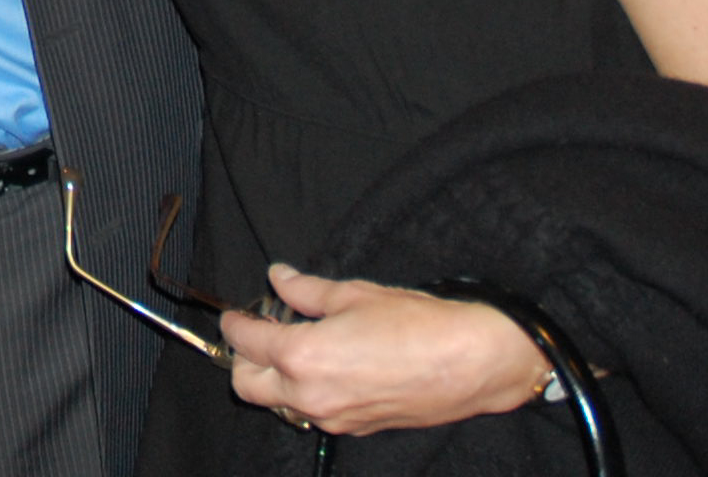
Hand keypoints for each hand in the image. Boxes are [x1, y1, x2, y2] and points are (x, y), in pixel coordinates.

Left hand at [222, 266, 547, 435]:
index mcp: (301, 357)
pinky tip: (331, 367)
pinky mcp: (357, 429)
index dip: (235, 322)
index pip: (244, 342)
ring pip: (280, 404)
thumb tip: (279, 278)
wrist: (472, 363)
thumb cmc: (417, 324)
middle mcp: (310, 396)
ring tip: (299, 347)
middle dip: (244, 359)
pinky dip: (309, 393)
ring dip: (276, 379)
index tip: (237, 312)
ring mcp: (334, 419)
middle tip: (263, 332)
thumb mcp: (354, 294)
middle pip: (247, 386)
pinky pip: (315, 414)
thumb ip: (306, 290)